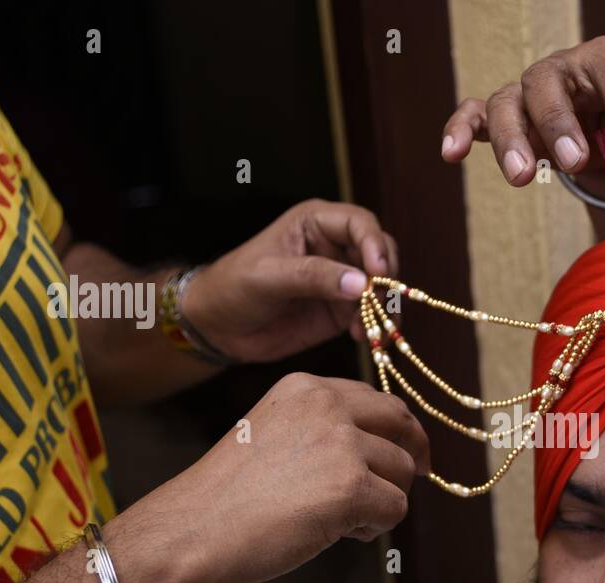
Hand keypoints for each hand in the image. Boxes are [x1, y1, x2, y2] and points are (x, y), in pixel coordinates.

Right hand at [153, 374, 428, 582]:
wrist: (192, 530)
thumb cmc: (229, 497)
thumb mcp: (276, 434)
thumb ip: (325, 430)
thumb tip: (386, 447)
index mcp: (306, 387)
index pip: (377, 400)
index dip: (400, 428)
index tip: (410, 449)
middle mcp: (327, 405)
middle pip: (402, 425)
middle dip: (414, 453)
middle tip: (418, 476)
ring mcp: (341, 443)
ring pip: (401, 473)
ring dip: (381, 501)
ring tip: (339, 520)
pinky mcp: (351, 486)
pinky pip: (395, 509)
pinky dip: (373, 528)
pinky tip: (336, 533)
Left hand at [182, 200, 398, 357]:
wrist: (218, 327)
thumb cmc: (233, 287)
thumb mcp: (267, 278)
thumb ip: (313, 277)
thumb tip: (361, 284)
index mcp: (315, 223)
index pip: (359, 223)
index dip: (374, 245)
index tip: (378, 274)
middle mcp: (335, 247)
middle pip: (379, 253)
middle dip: (386, 278)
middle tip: (381, 303)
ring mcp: (341, 279)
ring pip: (381, 287)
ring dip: (385, 307)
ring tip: (373, 329)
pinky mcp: (342, 310)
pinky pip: (371, 315)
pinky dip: (377, 326)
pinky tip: (365, 337)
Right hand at [440, 37, 604, 196]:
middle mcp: (563, 68)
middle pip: (548, 83)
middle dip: (560, 124)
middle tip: (575, 163)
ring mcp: (530, 91)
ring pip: (508, 101)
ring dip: (513, 139)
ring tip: (523, 177)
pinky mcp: (506, 116)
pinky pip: (474, 115)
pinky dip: (460, 129)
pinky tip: (451, 154)